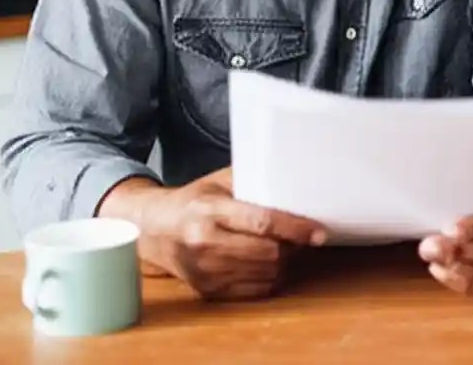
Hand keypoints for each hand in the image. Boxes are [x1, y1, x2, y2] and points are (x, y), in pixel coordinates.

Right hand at [109, 168, 327, 299]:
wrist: (153, 230)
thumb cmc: (193, 201)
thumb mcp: (219, 182)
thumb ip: (254, 181)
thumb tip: (297, 182)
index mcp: (210, 211)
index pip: (262, 223)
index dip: (295, 229)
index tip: (319, 233)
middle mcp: (205, 243)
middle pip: (268, 254)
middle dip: (293, 247)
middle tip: (303, 236)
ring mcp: (206, 271)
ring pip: (266, 274)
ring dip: (285, 263)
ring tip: (286, 247)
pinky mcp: (208, 290)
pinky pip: (255, 291)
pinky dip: (271, 278)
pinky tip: (270, 263)